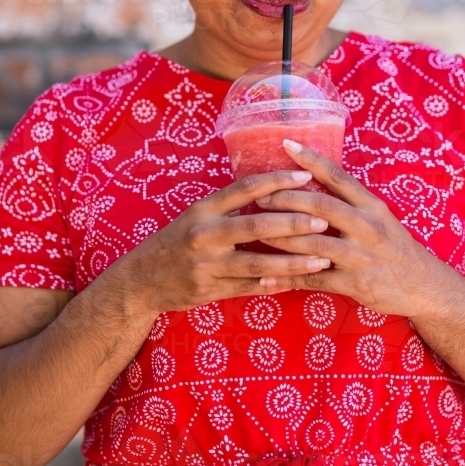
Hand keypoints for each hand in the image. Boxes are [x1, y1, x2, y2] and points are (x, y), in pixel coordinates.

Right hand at [131, 169, 332, 312]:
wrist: (141, 280)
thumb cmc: (176, 241)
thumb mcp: (196, 215)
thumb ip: (229, 207)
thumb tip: (272, 191)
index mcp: (204, 209)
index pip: (245, 188)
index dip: (277, 180)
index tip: (306, 175)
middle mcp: (204, 233)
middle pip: (256, 225)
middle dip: (293, 223)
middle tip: (323, 221)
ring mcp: (207, 264)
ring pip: (258, 262)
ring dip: (293, 261)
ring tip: (322, 258)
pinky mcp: (209, 290)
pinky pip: (248, 287)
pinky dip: (274, 284)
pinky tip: (297, 282)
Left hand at [254, 140, 450, 317]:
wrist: (425, 286)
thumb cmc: (395, 247)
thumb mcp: (381, 217)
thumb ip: (351, 202)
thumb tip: (314, 182)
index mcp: (372, 206)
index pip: (338, 176)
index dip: (311, 160)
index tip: (287, 144)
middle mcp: (367, 227)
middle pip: (321, 207)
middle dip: (287, 200)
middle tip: (261, 197)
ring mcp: (361, 256)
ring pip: (314, 244)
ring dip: (282, 239)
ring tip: (257, 233)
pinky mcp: (356, 283)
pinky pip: (315, 279)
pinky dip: (290, 277)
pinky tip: (268, 276)